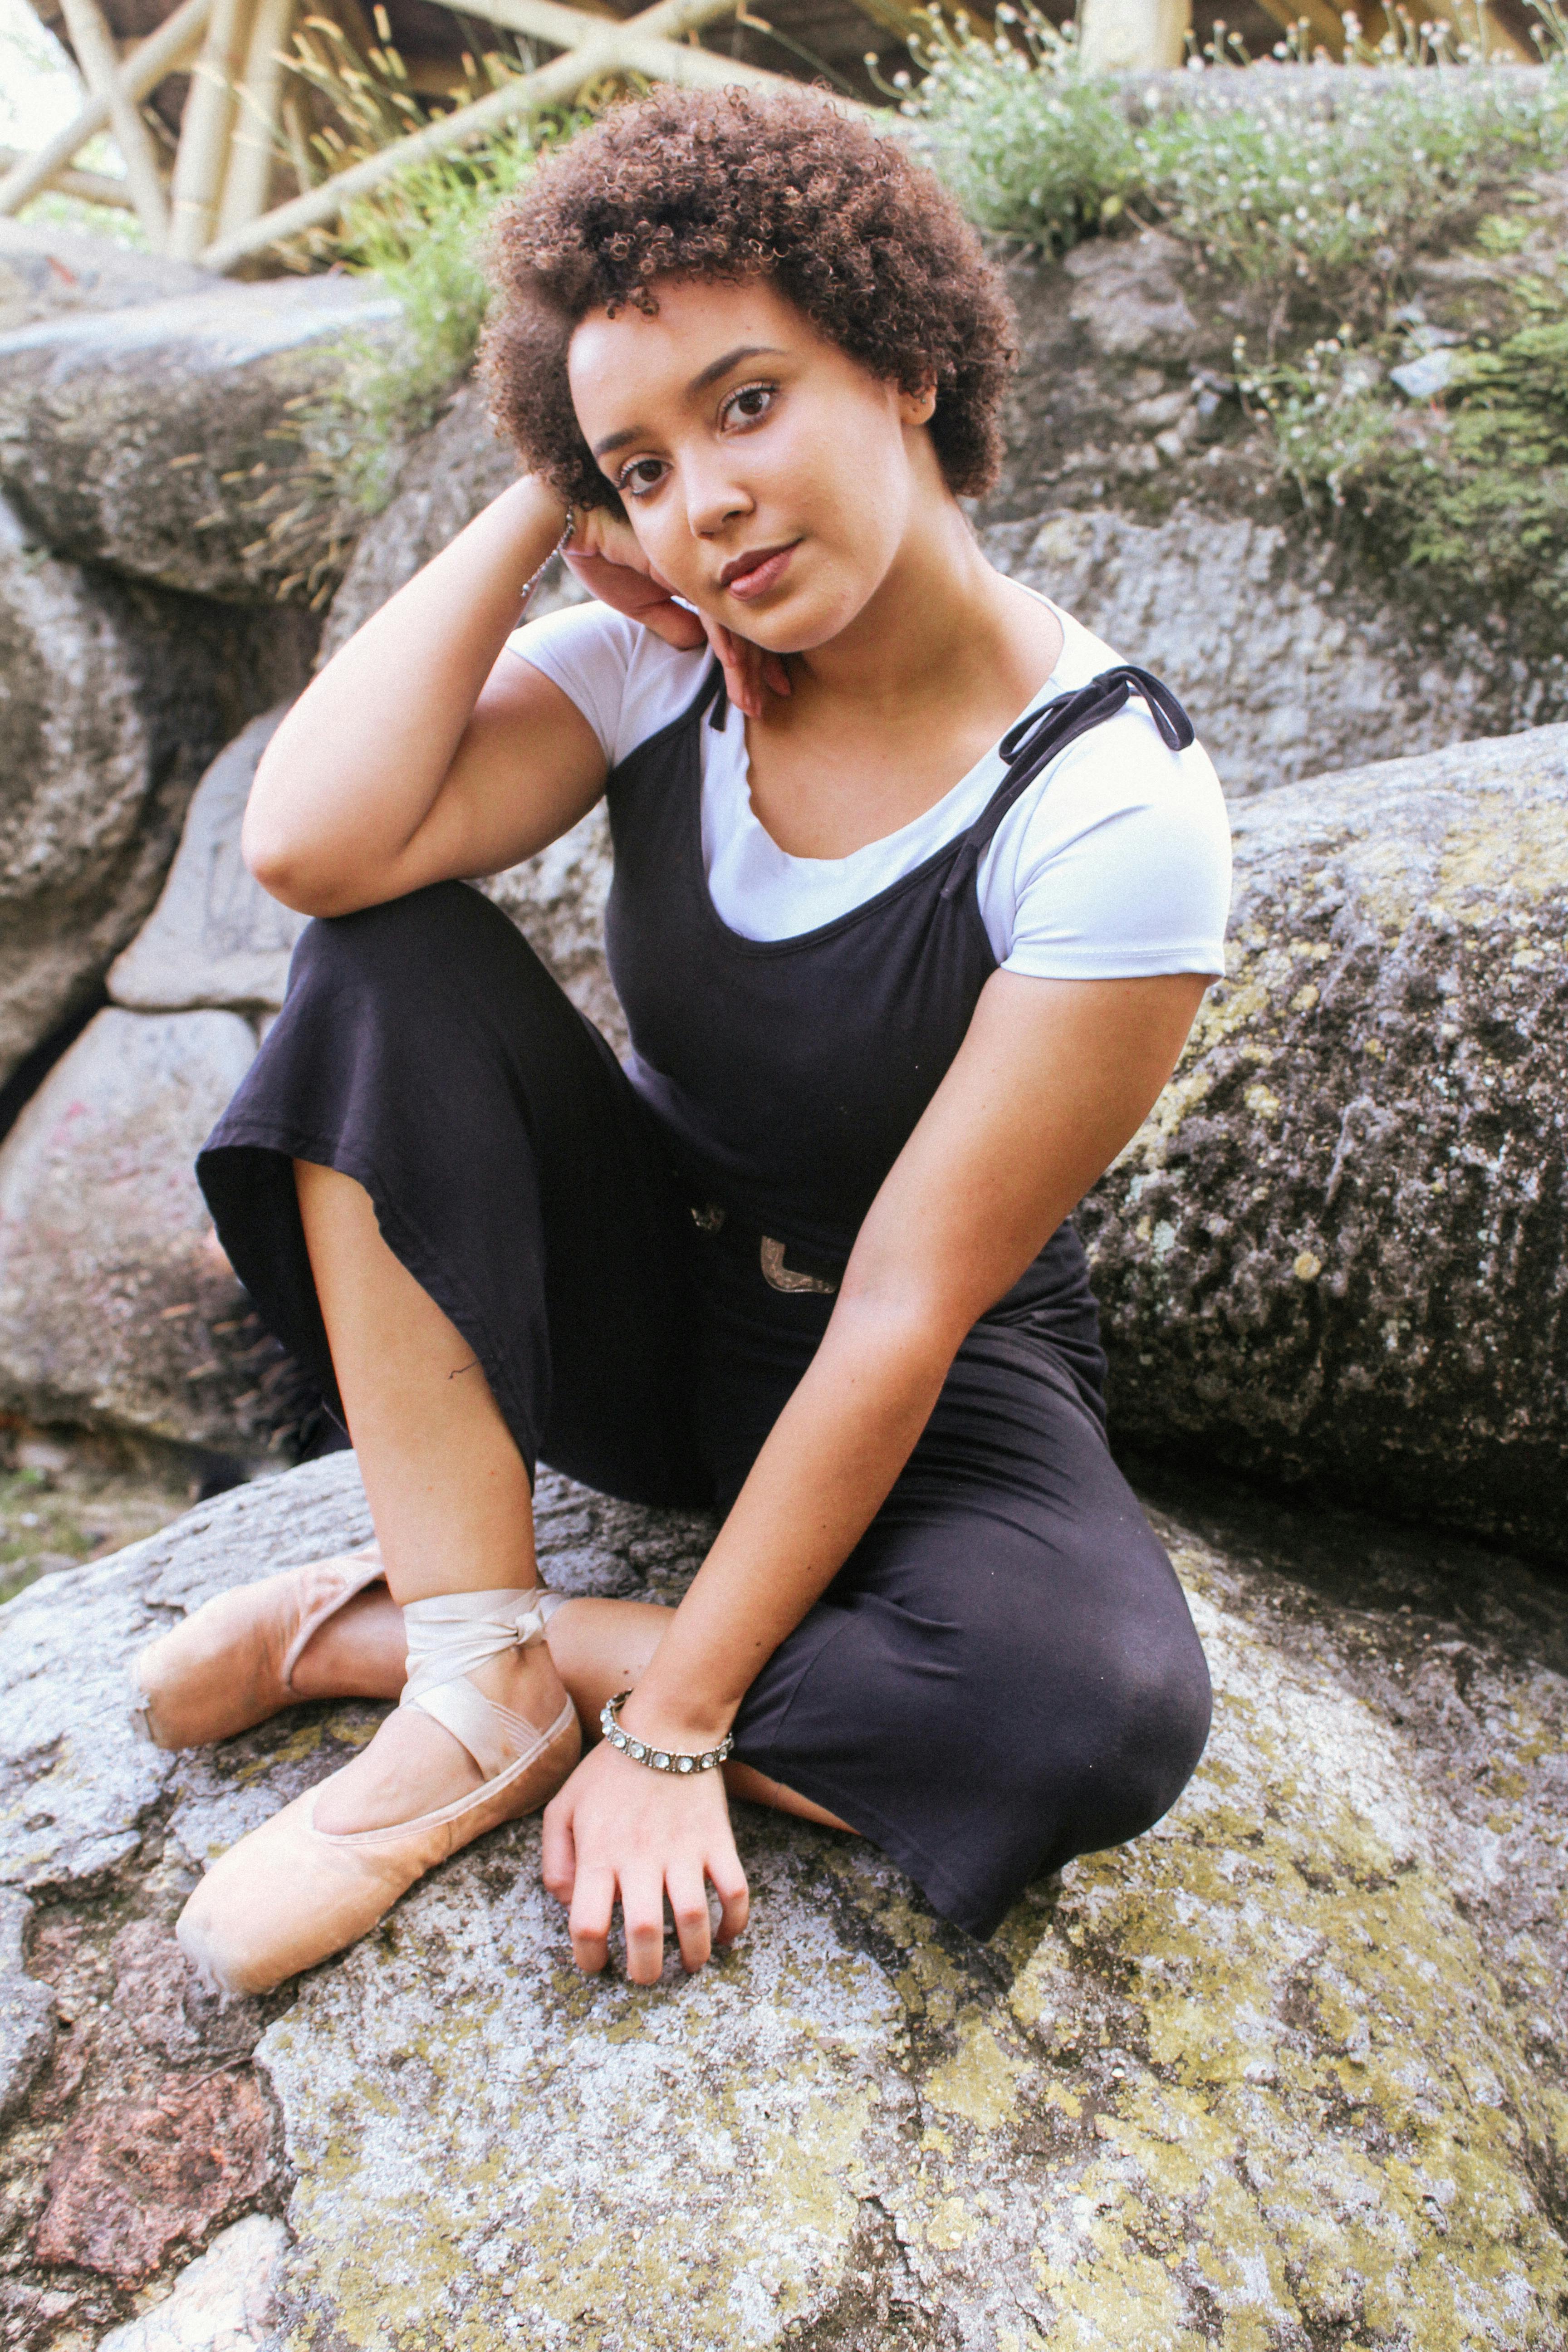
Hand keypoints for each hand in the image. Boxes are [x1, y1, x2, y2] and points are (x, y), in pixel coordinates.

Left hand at [541, 1735, 749, 1982]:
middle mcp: (640, 1858)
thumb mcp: (563, 1807)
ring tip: (689, 1965)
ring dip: (693, 1954)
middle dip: (644, 1972)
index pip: (587, 1925)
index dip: (589, 1958)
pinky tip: (726, 1937)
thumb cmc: (608, 1771)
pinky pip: (735, 1890)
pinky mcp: (717, 1841)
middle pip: (642, 1935)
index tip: (596, 1964)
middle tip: (645, 1978)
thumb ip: (555, 1860)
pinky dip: (736, 1922)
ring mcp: (683, 1850)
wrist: (665, 1728)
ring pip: (693, 1920)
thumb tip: (569, 1904)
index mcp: (598, 1854)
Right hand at [564, 505, 790, 721]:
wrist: (575, 522)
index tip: (758, 691)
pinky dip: (722, 636)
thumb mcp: (642, 604)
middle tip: (760, 706)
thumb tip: (702, 646)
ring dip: (743, 665)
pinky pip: (710, 605)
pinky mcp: (686, 564)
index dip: (748, 659)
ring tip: (749, 702)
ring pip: (732, 620)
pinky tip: (731, 664)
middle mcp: (708, 571)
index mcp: (700, 579)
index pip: (733, 622)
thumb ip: (675, 623)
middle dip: (754, 670)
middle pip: (742, 623)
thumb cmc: (604, 554)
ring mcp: (701, 565)